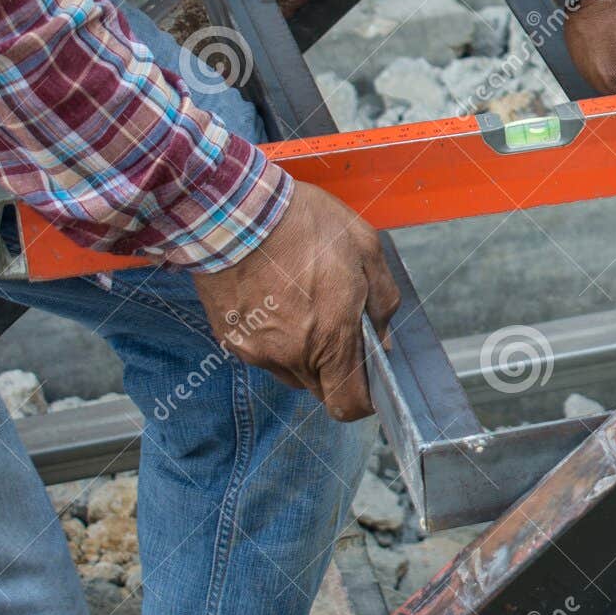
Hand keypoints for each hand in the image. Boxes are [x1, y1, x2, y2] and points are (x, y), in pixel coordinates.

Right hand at [192, 182, 401, 421]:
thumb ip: (382, 301)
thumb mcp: (365, 249)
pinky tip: (275, 300)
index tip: (367, 381)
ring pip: (291, 372)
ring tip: (301, 304)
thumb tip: (383, 336)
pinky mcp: (232, 340)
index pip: (349, 404)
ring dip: (303, 353)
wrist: (234, 211)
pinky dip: (273, 338)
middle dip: (335, 366)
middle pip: (321, 388)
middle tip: (335, 323)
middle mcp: (293, 354)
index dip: (362, 399)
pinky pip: (263, 354)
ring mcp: (257, 350)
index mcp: (331, 336)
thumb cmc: (303, 224)